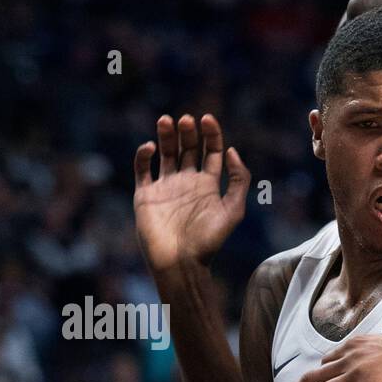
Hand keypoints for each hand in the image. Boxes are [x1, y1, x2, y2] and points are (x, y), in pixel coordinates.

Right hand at [133, 114, 249, 272]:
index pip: (211, 151)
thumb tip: (231, 150)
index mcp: (208, 184)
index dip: (211, 133)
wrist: (179, 263)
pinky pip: (142, 168)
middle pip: (188, 148)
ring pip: (166, 153)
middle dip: (188, 131)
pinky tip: (150, 147)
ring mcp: (165, 187)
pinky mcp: (146, 195)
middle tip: (186, 120)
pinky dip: (144, 154)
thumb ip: (239, 179)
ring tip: (166, 120)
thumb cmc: (208, 241)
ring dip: (166, 135)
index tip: (207, 119)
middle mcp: (187, 182)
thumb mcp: (233, 210)